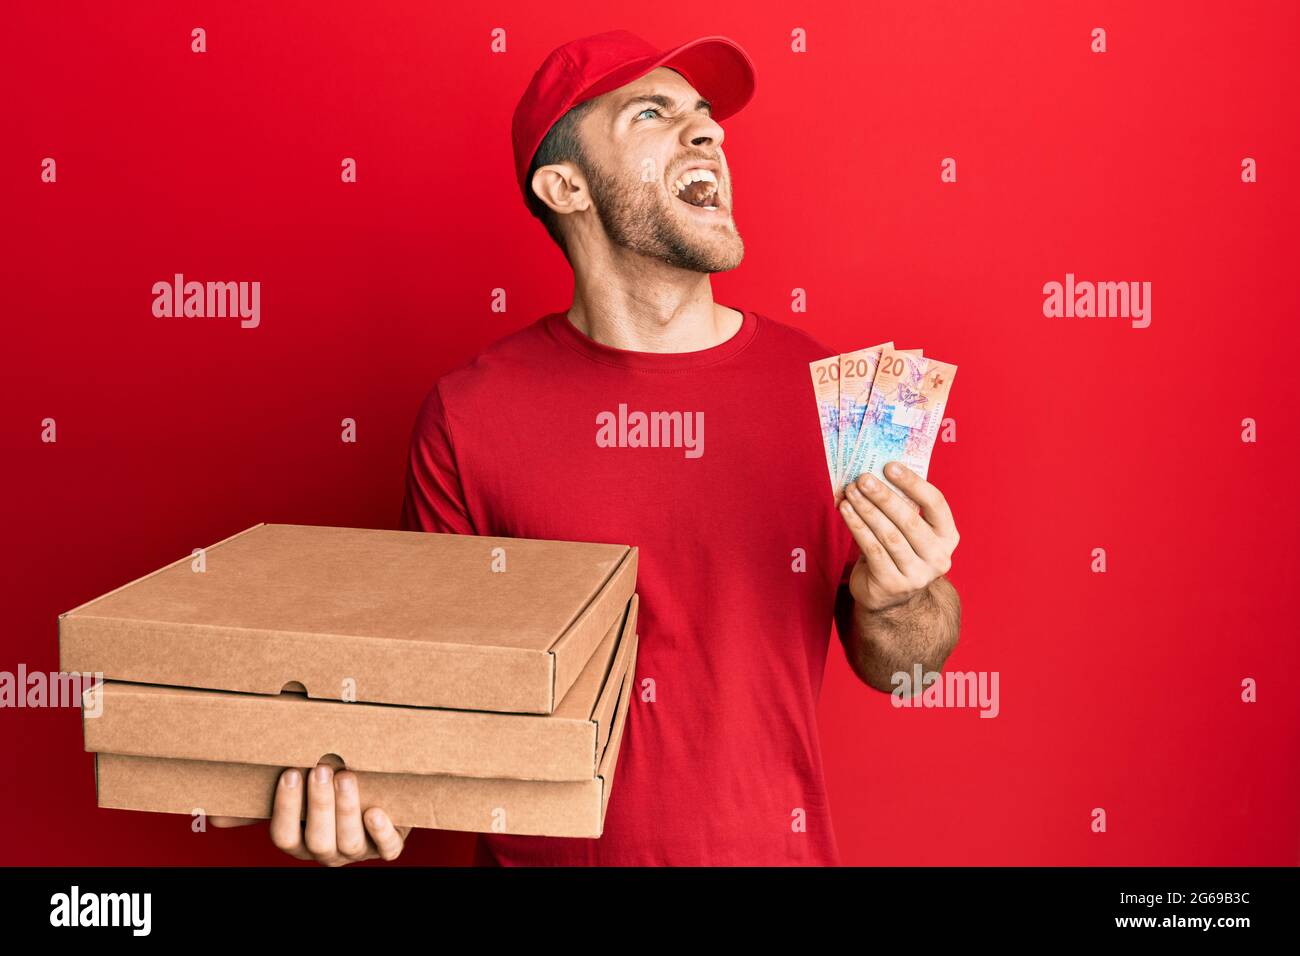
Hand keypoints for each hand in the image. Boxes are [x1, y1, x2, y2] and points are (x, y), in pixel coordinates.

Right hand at [210, 763, 410, 865]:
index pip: (284, 835)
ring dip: (346, 810)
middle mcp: (326, 850)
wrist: (380, 795)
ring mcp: (358, 851)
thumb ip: (260, 802)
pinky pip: (387, 848)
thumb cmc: (327, 791)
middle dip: (318, 805)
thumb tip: (213, 816)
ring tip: (347, 776)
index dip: (286, 808)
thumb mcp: (296, 793)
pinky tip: (375, 811)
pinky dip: (382, 832)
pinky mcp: (388, 844)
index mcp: (300, 840)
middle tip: (321, 769)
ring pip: (349, 842)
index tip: (290, 773)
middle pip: (318, 840)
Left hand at [838, 461, 958, 611]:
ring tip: (850, 491)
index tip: (889, 466)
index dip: (913, 483)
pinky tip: (845, 510)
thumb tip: (875, 473)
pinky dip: (857, 527)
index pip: (935, 504)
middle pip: (909, 520)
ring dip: (866, 510)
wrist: (890, 598)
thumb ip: (902, 506)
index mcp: (947, 536)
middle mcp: (938, 557)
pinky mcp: (893, 584)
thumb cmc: (898, 552)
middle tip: (863, 478)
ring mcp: (917, 574)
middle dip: (883, 496)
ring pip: (888, 535)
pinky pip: (872, 549)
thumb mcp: (908, 531)